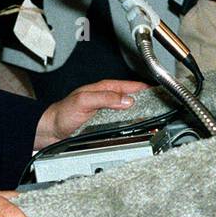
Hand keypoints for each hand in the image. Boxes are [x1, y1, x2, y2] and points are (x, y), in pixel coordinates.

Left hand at [35, 79, 150, 149]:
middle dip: (149, 102)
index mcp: (105, 88)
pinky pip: (124, 122)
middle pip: (134, 98)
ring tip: (156, 121)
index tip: (161, 93)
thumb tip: (127, 100)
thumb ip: (105, 98)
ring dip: (142, 114)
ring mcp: (108, 111)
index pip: (132, 86)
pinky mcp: (105, 123)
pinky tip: (138, 130)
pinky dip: (133, 124)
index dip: (147, 88)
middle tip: (164, 109)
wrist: (51, 130)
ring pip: (131, 111)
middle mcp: (108, 98)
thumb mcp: (84, 101)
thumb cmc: (63, 113)